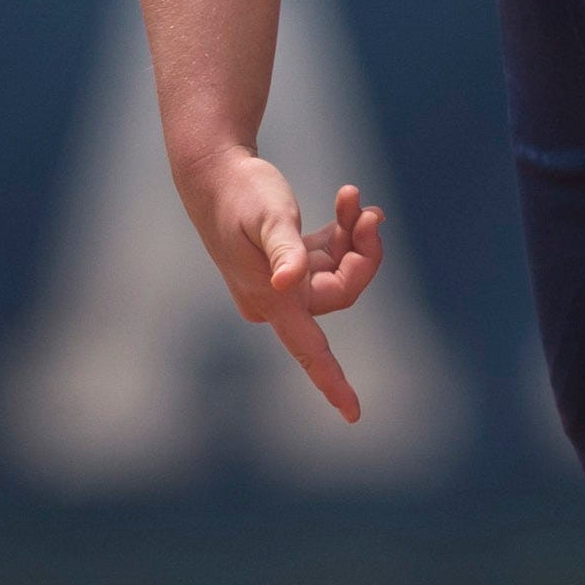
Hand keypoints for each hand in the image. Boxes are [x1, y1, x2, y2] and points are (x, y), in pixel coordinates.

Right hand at [180, 154, 385, 420]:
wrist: (214, 171)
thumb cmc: (242, 192)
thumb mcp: (268, 217)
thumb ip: (286, 248)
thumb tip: (286, 283)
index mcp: (272, 299)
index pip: (309, 350)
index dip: (331, 382)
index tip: (353, 414)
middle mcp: (276, 299)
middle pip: (340, 292)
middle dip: (362, 253)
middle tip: (370, 211)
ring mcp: (282, 283)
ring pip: (338, 272)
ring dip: (355, 236)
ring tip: (353, 197)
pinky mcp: (287, 263)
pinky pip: (329, 258)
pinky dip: (343, 232)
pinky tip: (348, 202)